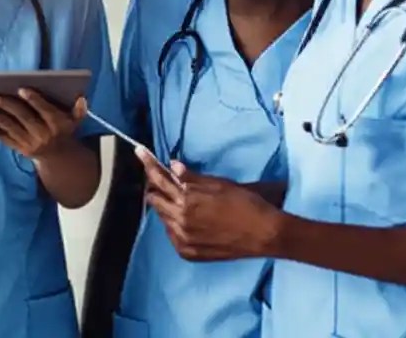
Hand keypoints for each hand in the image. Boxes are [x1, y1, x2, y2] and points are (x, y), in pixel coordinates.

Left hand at [0, 89, 87, 159]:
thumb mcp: (75, 120)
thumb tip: (82, 98)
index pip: (45, 111)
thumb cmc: (64, 129)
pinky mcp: (16, 147)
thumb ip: (79, 109)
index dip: (35, 100)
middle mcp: (42, 135)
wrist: (58, 157)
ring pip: (7, 128)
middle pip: (22, 119)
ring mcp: (28, 143)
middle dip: (7, 107)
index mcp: (57, 124)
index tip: (22, 89)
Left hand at [139, 149, 280, 260]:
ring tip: (183, 202)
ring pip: (163, 218)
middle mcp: (180, 220)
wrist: (265, 234)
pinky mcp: (188, 253)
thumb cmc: (246, 204)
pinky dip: (174, 225)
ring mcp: (183, 239)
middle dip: (156, 188)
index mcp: (187, 200)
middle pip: (155, 199)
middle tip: (165, 182)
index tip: (139, 152)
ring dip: (167, 207)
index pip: (159, 178)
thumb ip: (193, 177)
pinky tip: (187, 220)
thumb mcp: (220, 184)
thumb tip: (172, 166)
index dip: (148, 164)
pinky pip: (172, 235)